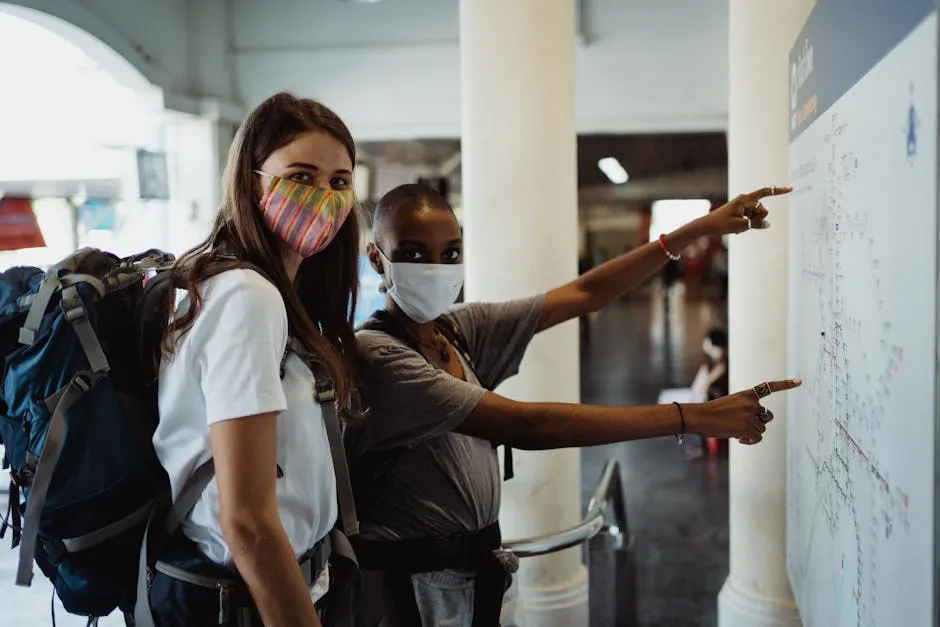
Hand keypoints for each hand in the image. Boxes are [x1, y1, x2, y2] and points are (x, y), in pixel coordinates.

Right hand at [684, 378, 801, 444]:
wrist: (701, 417)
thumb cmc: (713, 412)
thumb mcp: (731, 404)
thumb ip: (747, 410)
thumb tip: (758, 428)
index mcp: (747, 394)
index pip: (769, 387)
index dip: (785, 384)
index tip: (800, 381)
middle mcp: (752, 403)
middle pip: (767, 416)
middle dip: (759, 422)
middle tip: (744, 426)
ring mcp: (750, 415)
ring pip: (761, 428)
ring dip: (751, 432)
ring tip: (736, 432)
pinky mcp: (747, 428)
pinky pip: (756, 437)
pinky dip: (749, 441)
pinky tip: (739, 439)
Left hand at [698, 185, 792, 236]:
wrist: (706, 226)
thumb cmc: (721, 224)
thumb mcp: (741, 226)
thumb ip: (757, 224)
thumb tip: (768, 224)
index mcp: (745, 199)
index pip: (765, 192)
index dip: (778, 191)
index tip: (791, 189)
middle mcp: (745, 200)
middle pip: (763, 210)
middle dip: (757, 219)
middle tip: (741, 224)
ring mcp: (743, 206)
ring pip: (757, 216)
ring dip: (750, 224)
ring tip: (736, 226)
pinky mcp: (741, 212)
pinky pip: (751, 219)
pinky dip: (746, 225)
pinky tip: (735, 228)